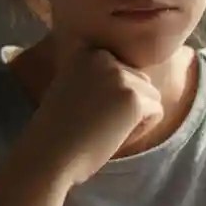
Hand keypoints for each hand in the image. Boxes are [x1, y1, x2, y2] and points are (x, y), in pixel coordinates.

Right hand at [15, 44, 163, 188]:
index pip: (123, 69)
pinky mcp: (134, 98)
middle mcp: (102, 56)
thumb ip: (97, 76)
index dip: (114, 96)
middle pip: (141, 80)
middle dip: (129, 104)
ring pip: (151, 96)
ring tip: (105, 128)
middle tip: (98, 123)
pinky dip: (142, 129)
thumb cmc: (59, 131)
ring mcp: (120, 76)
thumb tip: (132, 80)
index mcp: (85, 51)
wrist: (49, 154)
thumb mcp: (73, 87)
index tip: (89, 111)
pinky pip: (156, 112)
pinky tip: (114, 136)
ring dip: (137, 116)